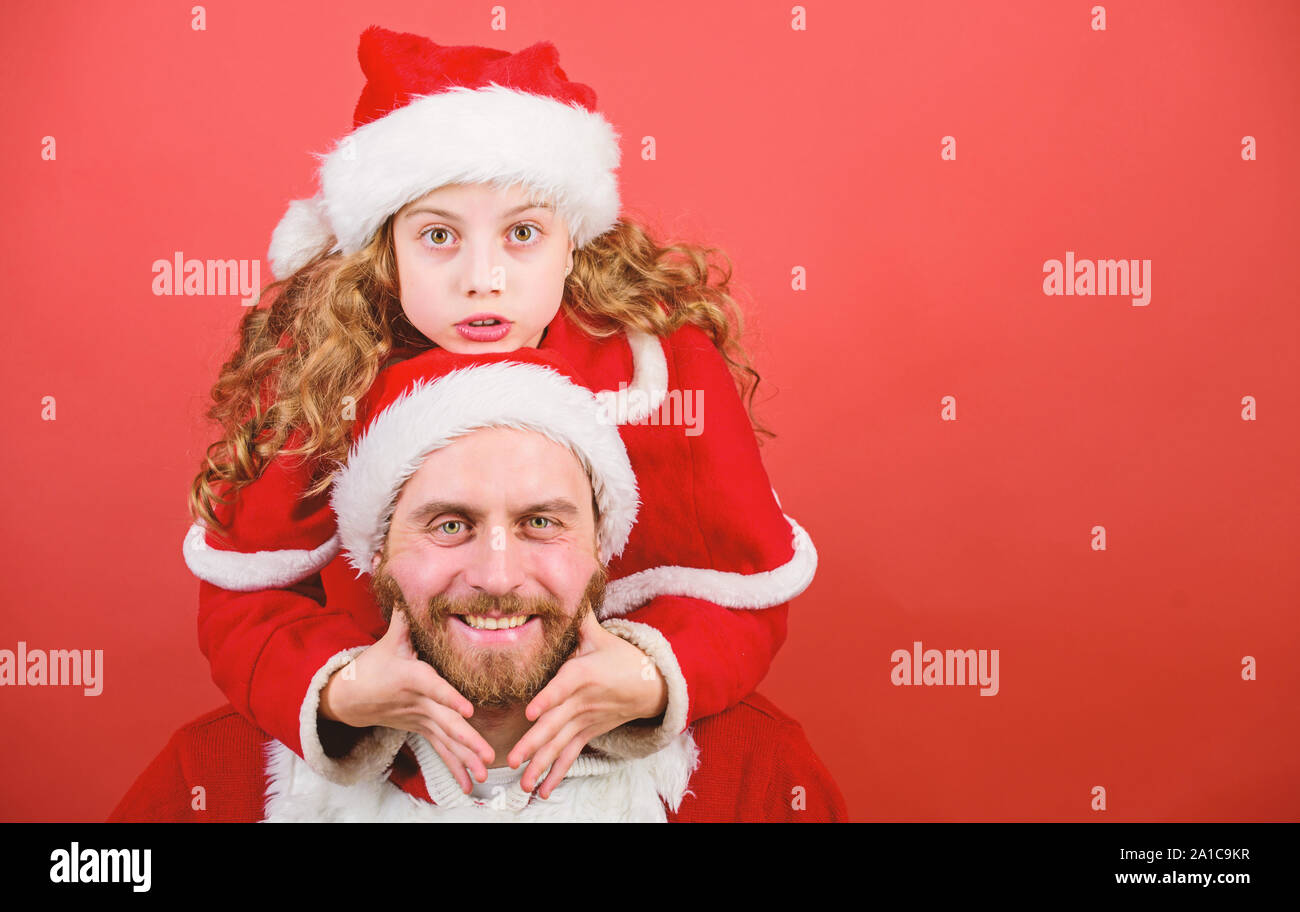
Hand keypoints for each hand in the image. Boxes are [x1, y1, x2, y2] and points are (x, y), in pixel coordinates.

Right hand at [319, 609, 494, 793]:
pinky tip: (471, 785)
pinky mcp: (422, 730)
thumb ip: (404, 618)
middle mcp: (418, 703)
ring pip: (446, 741)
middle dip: (468, 740)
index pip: (433, 688)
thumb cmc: (375, 664)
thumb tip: (406, 587)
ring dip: (465, 758)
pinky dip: (456, 767)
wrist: (350, 697)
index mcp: (412, 678)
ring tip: (484, 773)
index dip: (449, 698)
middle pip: (445, 722)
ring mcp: (420, 720)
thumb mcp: (389, 640)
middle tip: (488, 755)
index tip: (467, 710)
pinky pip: (441, 751)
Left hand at [507, 611, 668, 797]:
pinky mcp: (589, 733)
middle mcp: (583, 701)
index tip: (531, 712)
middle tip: (513, 759)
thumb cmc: (622, 657)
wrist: (652, 684)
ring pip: (561, 745)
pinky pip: (571, 756)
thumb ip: (580, 620)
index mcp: (584, 675)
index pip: (564, 687)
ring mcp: (586, 721)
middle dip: (534, 743)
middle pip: (556, 724)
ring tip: (522, 784)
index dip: (548, 698)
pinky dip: (557, 773)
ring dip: (541, 766)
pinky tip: (542, 791)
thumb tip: (569, 592)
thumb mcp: (601, 637)